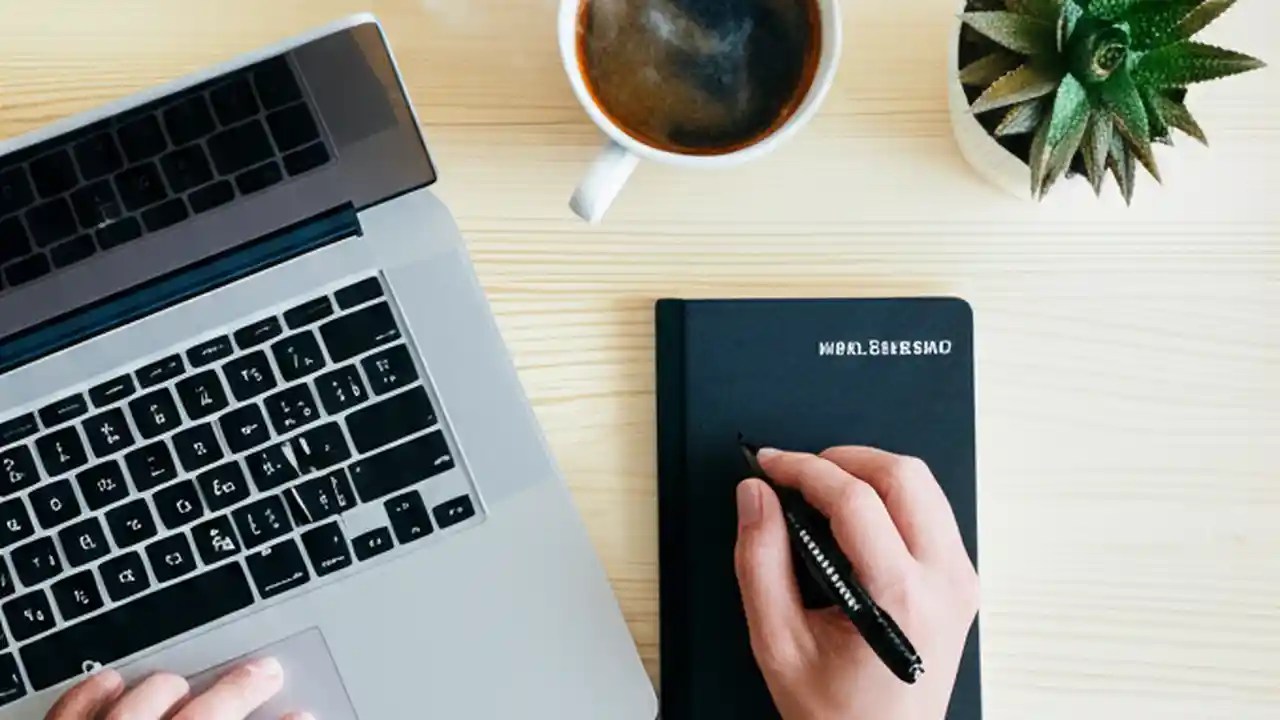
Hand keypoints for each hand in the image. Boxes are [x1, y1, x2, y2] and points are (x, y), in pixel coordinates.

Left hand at [45, 658, 311, 719]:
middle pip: (206, 715)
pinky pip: (71, 714)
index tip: (305, 712)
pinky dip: (91, 694)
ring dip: (167, 690)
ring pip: (140, 706)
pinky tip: (111, 681)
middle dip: (241, 689)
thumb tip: (287, 717)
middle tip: (266, 672)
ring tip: (180, 683)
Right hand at [734, 447, 978, 719]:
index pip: (855, 499)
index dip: (804, 468)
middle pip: (904, 475)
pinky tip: (854, 516)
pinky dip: (890, 497)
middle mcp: (944, 583)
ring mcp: (960, 581)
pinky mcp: (961, 582)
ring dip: (869, 473)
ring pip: (924, 485)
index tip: (769, 464)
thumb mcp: (778, 642)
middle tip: (797, 470)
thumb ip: (760, 561)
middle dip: (843, 458)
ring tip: (821, 489)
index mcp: (900, 598)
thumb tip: (755, 496)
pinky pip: (932, 511)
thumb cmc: (836, 712)